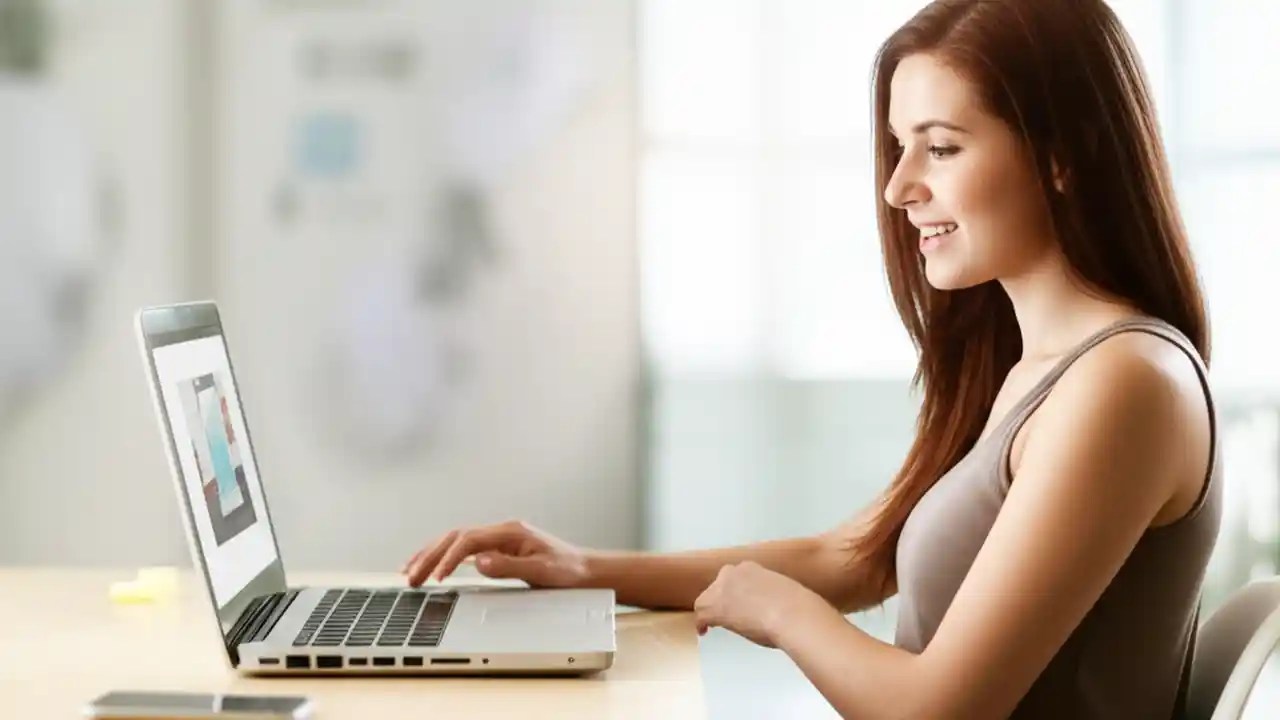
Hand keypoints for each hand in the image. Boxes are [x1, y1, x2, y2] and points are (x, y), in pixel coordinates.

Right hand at [401, 520, 589, 588]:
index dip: (449, 557)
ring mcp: (498, 539)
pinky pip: (462, 549)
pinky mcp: (497, 549)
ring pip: (455, 540)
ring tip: (409, 571)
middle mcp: (501, 531)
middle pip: (456, 536)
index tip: (436, 576)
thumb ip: (511, 566)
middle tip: (410, 576)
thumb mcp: (543, 570)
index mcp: (510, 532)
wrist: (584, 571)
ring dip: (431, 554)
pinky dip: (443, 556)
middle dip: (430, 555)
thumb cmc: (568, 570)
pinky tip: (430, 567)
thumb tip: (480, 562)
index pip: (469, 540)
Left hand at [694, 561, 821, 647]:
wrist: (792, 613)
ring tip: (713, 624)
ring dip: (712, 610)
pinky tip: (704, 631)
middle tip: (728, 613)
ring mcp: (722, 589)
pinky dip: (702, 623)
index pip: (735, 578)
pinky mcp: (715, 607)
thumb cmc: (797, 607)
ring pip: (707, 599)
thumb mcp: (783, 593)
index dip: (734, 591)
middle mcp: (733, 573)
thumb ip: (772, 595)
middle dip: (721, 598)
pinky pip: (701, 615)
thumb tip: (774, 608)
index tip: (739, 601)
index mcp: (751, 568)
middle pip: (719, 585)